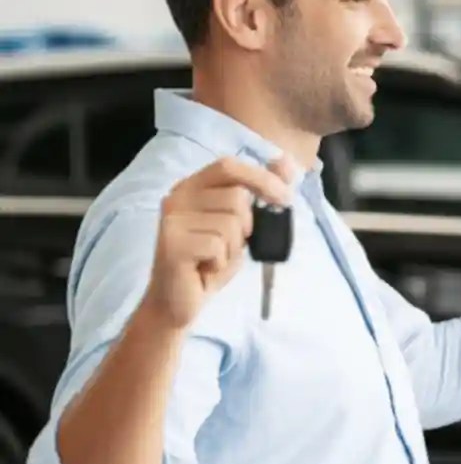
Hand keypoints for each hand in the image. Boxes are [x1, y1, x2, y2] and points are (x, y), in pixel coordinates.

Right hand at [141, 156, 293, 328]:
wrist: (179, 302)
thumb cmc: (211, 261)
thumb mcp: (242, 225)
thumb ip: (260, 193)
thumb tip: (286, 162)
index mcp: (192, 186)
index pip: (229, 166)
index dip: (260, 178)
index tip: (284, 199)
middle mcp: (177, 197)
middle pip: (236, 198)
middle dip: (246, 228)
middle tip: (228, 246)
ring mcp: (171, 220)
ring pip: (230, 224)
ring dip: (232, 248)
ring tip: (214, 258)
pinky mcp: (171, 244)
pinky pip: (217, 246)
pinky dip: (221, 262)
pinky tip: (204, 269)